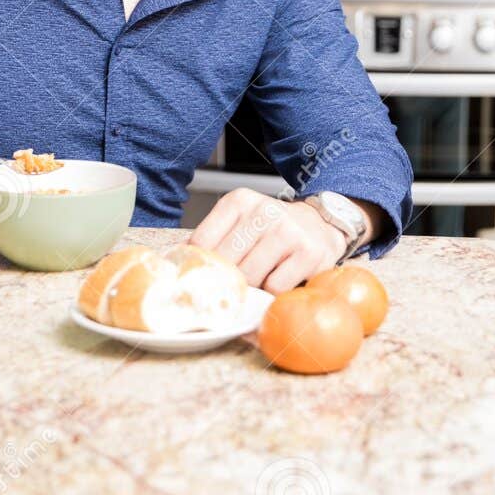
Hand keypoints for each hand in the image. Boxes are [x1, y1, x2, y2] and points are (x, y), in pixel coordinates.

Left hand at [187, 187, 347, 291]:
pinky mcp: (309, 254)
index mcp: (239, 202)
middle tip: (230, 286)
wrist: (319, 227)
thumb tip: (175, 259)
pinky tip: (279, 280)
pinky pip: (276, 288)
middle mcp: (264, 212)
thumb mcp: (239, 223)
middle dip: (226, 280)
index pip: (202, 241)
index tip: (202, 277)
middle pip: (226, 262)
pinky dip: (273, 293)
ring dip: (251, 288)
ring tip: (258, 280)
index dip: (200, 266)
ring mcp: (288, 232)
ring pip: (251, 277)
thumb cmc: (271, 230)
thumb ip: (211, 239)